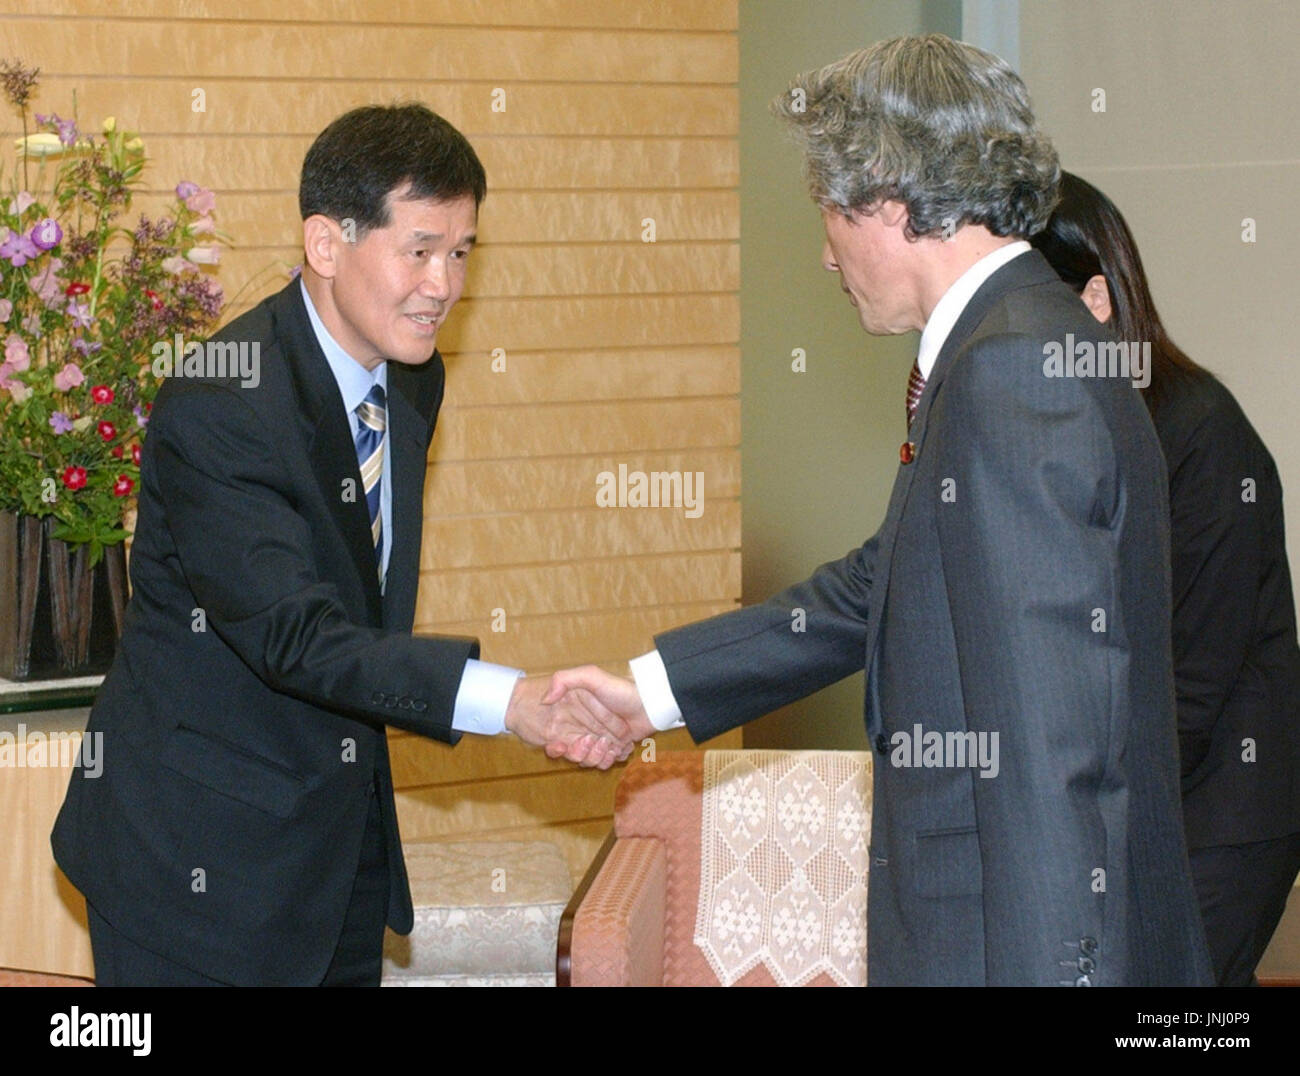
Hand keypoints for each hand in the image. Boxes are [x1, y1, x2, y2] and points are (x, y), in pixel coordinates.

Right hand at [504, 675, 630, 769]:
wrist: (650, 704)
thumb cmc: (620, 690)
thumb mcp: (591, 676)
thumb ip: (564, 679)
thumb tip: (544, 700)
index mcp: (574, 714)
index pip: (556, 739)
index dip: (556, 747)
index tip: (563, 745)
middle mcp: (583, 728)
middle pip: (573, 754)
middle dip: (582, 752)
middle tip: (595, 740)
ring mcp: (598, 739)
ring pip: (588, 761)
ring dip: (598, 756)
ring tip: (611, 744)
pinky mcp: (612, 748)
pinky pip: (604, 763)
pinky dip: (611, 759)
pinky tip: (620, 748)